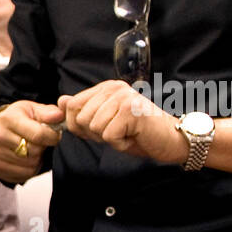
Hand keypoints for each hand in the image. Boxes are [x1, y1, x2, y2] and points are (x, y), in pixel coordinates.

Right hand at [0, 100, 64, 181]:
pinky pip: (24, 174)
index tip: (55, 135)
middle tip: (42, 142)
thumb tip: (59, 116)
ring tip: (34, 149)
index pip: (38, 134)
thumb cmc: (21, 118)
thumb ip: (48, 112)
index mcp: (8, 118)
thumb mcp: (33, 109)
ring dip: (38, 159)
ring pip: (30, 164)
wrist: (0, 130)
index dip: (53, 137)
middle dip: (43, 148)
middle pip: (34, 151)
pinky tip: (28, 158)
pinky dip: (31, 168)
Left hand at [58, 81, 186, 163]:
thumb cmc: (138, 133)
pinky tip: (133, 137)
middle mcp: (114, 88)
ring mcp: (123, 97)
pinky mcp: (131, 111)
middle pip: (80, 118)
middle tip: (118, 131)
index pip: (72, 105)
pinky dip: (119, 144)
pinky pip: (108, 136)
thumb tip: (61, 101)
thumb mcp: (105, 123)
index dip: (79, 125)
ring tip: (127, 132)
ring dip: (108, 138)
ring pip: (93, 127)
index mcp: (106, 87)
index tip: (101, 128)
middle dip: (94, 133)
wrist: (170, 140)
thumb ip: (83, 112)